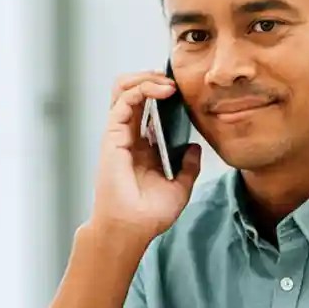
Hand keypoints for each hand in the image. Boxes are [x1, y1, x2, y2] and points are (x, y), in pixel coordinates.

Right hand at [87, 70, 202, 245]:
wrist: (132, 229)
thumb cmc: (149, 215)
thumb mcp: (180, 188)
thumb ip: (188, 167)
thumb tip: (195, 148)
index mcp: (142, 147)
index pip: (148, 109)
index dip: (163, 94)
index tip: (185, 91)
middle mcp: (129, 137)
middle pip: (134, 93)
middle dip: (153, 79)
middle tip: (175, 81)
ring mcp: (119, 135)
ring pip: (124, 90)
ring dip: (146, 78)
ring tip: (169, 81)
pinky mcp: (113, 136)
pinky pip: (123, 101)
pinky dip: (142, 89)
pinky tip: (163, 91)